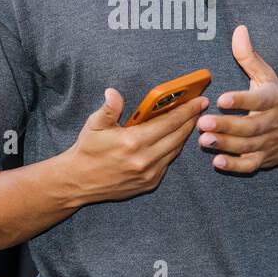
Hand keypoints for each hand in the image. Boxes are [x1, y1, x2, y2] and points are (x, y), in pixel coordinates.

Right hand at [64, 86, 206, 204]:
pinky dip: (173, 150)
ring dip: (184, 135)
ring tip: (190, 121)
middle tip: (200, 108)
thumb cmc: (87, 150)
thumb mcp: (94, 125)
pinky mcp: (149, 184)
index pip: (169, 122)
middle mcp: (145, 159)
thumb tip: (113, 92)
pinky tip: (174, 140)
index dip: (187, 110)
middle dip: (191, 120)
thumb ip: (109, 108)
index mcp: (133, 141)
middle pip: (178, 136)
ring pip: (175, 150)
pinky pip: (167, 163)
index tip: (199, 100)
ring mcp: (148, 174)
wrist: (78, 182)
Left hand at [196, 24, 277, 173]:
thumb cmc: (275, 101)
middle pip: (249, 127)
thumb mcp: (266, 77)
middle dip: (227, 126)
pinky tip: (217, 161)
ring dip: (225, 144)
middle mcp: (271, 123)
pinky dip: (234, 165)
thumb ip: (250, 56)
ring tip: (203, 140)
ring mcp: (266, 144)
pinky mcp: (261, 160)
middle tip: (203, 122)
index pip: (258, 101)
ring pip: (246, 146)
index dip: (241, 101)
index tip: (222, 99)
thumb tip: (239, 30)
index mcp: (272, 100)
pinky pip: (249, 165)